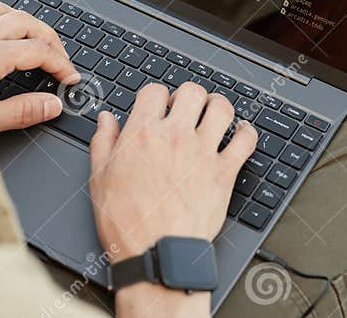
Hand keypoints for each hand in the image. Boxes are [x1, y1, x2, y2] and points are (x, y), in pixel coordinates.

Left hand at [0, 1, 79, 134]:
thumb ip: (22, 111)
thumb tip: (51, 105)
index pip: (38, 50)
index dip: (61, 64)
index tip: (70, 79)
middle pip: (28, 22)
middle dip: (51, 40)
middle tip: (61, 61)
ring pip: (6, 10)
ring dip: (28, 24)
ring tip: (39, 45)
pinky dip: (5, 21)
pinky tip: (6, 38)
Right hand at [88, 82, 256, 313]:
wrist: (156, 255)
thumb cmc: (127, 222)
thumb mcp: (100, 178)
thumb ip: (104, 143)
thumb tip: (106, 120)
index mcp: (142, 134)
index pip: (155, 91)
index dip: (157, 95)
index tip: (159, 105)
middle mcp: (175, 137)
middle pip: (192, 92)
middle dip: (189, 96)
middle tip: (187, 107)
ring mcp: (203, 153)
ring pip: (222, 108)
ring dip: (218, 106)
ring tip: (214, 112)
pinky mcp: (224, 173)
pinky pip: (245, 141)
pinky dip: (246, 132)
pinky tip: (241, 133)